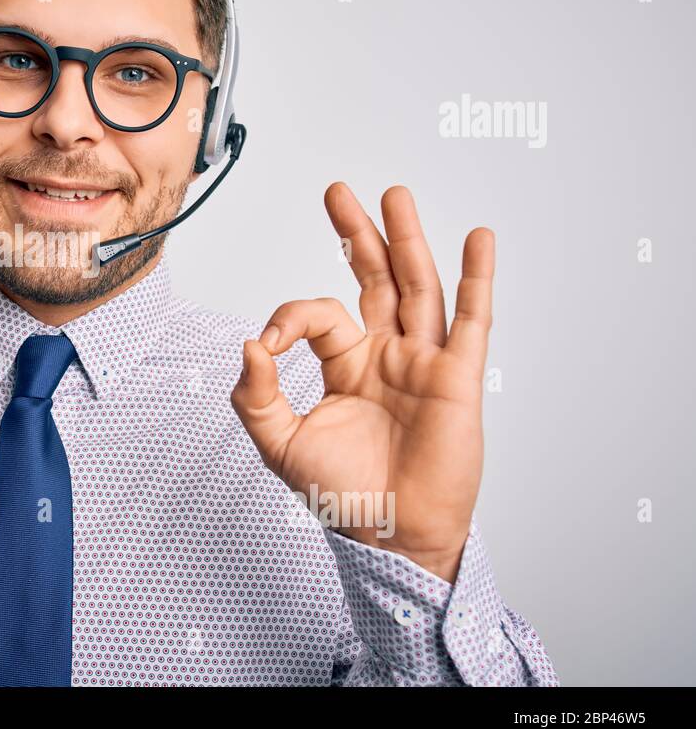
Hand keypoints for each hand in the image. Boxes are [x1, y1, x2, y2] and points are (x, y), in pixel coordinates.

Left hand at [231, 183, 493, 581]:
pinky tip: (478, 239)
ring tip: (395, 194)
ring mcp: (424, 362)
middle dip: (358, 234)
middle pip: (374, 279)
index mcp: (346, 364)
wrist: (388, 537)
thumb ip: (256, 395)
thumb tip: (250, 345)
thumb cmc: (340, 496)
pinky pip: (472, 321)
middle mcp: (386, 355)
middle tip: (339, 192)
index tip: (268, 345)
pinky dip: (477, 279)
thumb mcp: (280, 443)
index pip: (319, 314)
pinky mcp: (457, 379)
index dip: (289, 318)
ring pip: (418, 287)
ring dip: (408, 240)